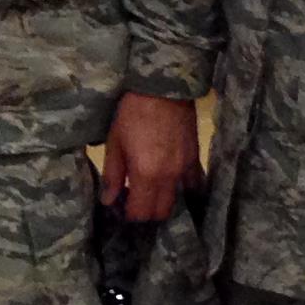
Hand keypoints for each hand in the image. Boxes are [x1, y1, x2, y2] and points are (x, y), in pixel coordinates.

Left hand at [100, 91, 201, 224]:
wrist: (163, 89)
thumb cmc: (132, 115)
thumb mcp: (115, 144)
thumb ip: (113, 176)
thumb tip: (109, 201)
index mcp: (146, 174)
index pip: (141, 212)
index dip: (130, 215)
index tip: (121, 208)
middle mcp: (169, 177)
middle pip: (161, 212)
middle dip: (146, 212)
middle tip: (133, 200)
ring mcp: (185, 169)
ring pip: (177, 201)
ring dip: (163, 203)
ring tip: (149, 193)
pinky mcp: (195, 158)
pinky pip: (194, 184)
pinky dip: (184, 191)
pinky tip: (172, 187)